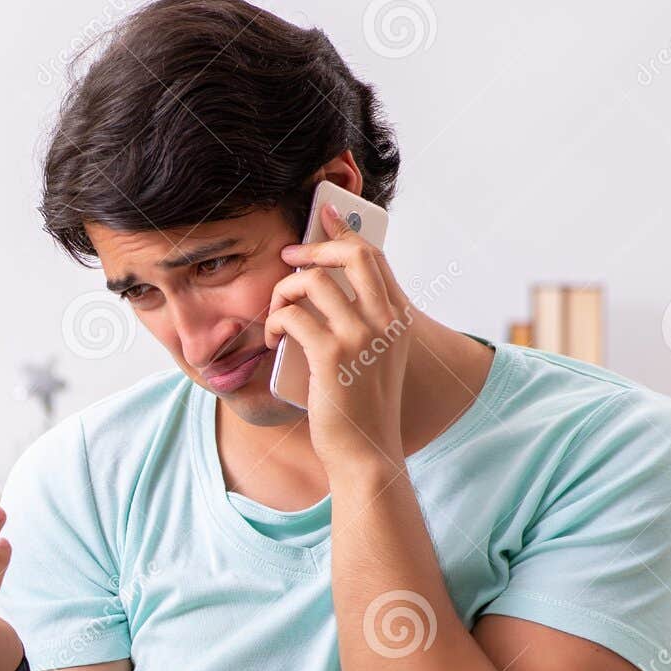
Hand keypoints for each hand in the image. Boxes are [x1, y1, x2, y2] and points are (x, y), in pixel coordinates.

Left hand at [264, 199, 414, 475]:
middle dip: (314, 248)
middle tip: (288, 258)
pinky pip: (294, 316)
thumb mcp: (372, 359)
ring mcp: (362, 338)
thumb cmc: (361, 409)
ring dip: (285, 291)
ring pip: (315, 282)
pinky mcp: (333, 356)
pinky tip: (274, 338)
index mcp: (396, 319)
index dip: (345, 232)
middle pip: (353, 254)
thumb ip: (360, 325)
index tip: (323, 215)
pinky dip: (276, 321)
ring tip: (276, 315)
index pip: (374, 257)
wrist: (366, 454)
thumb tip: (324, 292)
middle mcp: (385, 322)